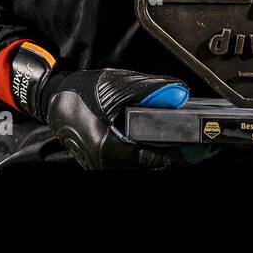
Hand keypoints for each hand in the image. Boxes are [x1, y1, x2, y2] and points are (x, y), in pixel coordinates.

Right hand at [39, 67, 191, 169]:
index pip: (154, 160)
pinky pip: (130, 163)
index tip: (198, 149)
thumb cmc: (81, 92)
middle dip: (172, 156)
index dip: (179, 155)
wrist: (53, 98)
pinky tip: (156, 144)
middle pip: (149, 166)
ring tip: (179, 145)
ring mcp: (102, 166)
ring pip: (140, 166)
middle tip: (194, 147)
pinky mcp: (101, 163)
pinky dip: (146, 155)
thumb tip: (178, 94)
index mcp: (109, 146)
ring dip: (159, 156)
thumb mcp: (117, 85)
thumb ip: (150, 90)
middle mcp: (105, 163)